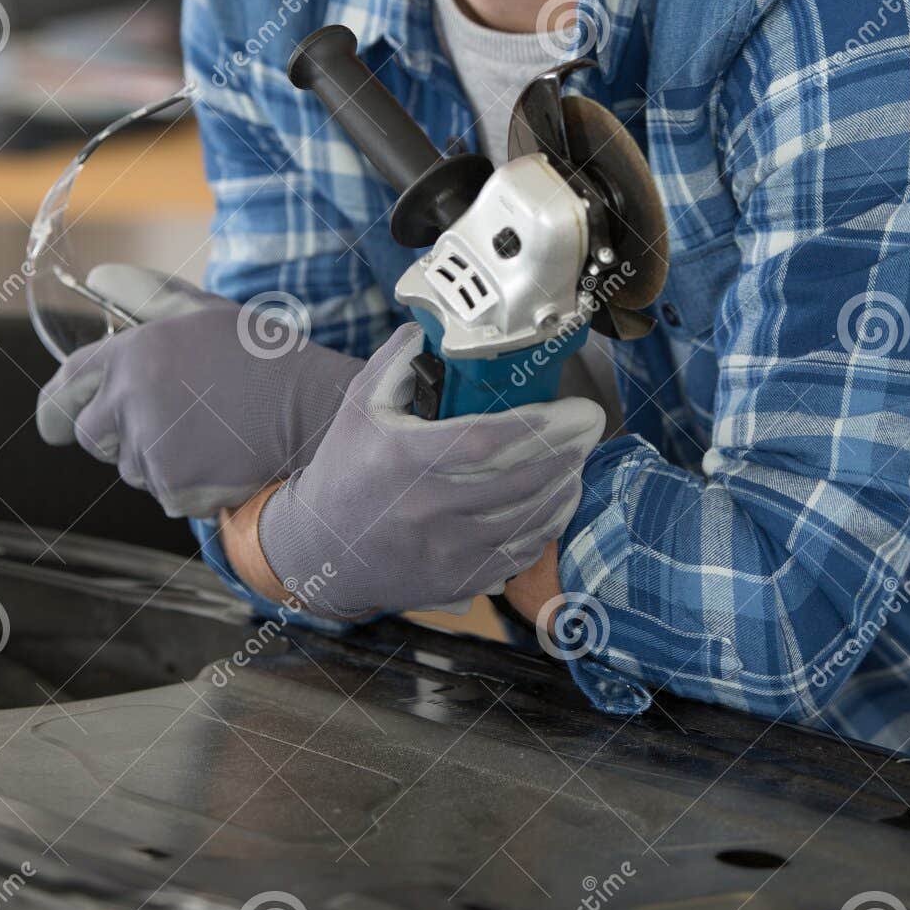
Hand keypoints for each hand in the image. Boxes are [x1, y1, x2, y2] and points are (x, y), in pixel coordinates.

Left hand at [35, 264, 363, 518]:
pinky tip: (223, 462)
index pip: (69, 380)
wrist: (315, 409)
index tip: (55, 425)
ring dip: (159, 461)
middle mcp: (132, 395)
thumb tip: (97, 278)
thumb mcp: (205, 313)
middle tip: (174, 424)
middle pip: (92, 433)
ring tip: (212, 436)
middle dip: (118, 437)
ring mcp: (150, 443)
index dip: (56, 405)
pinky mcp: (171, 484)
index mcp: (135, 350)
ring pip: (130, 468)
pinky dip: (187, 487)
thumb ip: (145, 296)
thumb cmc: (262, 358)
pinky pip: (162, 494)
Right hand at [256, 322, 605, 618]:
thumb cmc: (343, 470)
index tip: (574, 409)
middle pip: (520, 481)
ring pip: (527, 522)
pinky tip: (553, 508)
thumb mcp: (359, 405)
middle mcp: (428, 508)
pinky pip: (515, 558)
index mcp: (405, 458)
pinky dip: (543, 531)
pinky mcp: (454, 580)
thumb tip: (432, 328)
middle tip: (590, 428)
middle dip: (567, 452)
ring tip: (577, 465)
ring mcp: (444, 550)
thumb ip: (396, 361)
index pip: (488, 440)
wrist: (318, 551)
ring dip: (563, 491)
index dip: (539, 425)